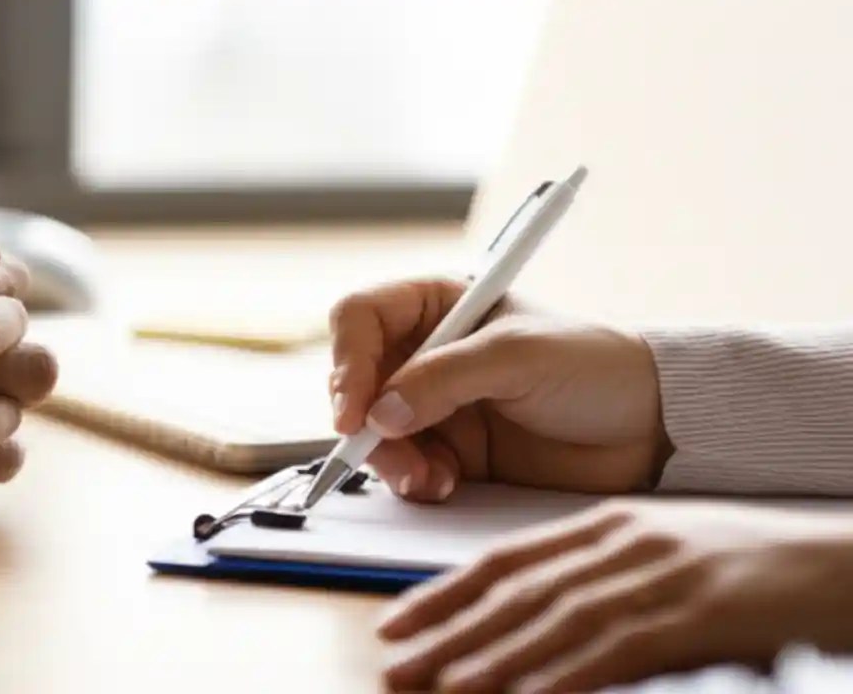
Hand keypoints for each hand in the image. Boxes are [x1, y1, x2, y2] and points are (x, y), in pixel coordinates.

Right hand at [328, 278, 671, 502]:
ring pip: (372, 431)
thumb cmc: (596, 367)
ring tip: (428, 477)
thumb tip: (380, 414)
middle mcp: (426, 351)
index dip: (348, 362)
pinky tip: (446, 484)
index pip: (360, 319)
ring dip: (387, 459)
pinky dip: (413, 481)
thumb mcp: (519, 357)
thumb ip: (444, 379)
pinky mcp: (449, 450)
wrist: (649, 430)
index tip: (354, 410)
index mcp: (437, 304)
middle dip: (364, 422)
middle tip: (385, 452)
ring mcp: (433, 404)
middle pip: (355, 381)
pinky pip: (402, 468)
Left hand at [376, 501, 852, 692]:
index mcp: (608, 525)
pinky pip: (618, 646)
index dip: (444, 590)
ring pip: (555, 619)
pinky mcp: (699, 610)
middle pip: (516, 591)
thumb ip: (599, 579)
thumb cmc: (757, 565)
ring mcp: (660, 574)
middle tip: (396, 662)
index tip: (396, 618)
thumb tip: (534, 622)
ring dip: (493, 655)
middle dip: (449, 630)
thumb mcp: (664, 556)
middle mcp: (623, 543)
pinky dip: (568, 673)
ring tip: (443, 684)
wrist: (843, 562)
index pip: (505, 558)